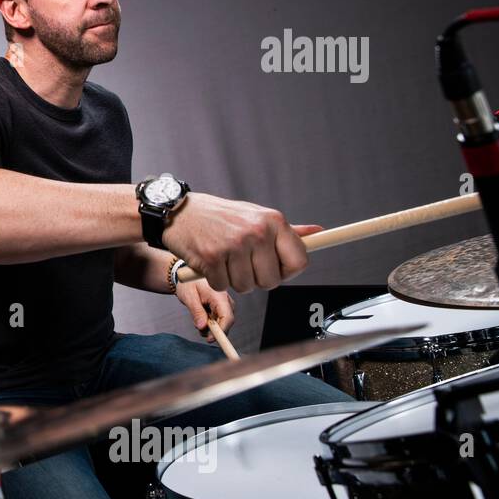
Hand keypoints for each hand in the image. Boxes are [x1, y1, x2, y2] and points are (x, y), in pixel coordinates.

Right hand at [162, 192, 323, 293]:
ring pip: (246, 286)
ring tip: (224, 260)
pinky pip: (222, 286)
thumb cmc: (219, 216)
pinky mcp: (212, 259)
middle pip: (271, 281)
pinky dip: (215, 280)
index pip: (299, 261)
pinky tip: (210, 263)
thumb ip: (286, 231)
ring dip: (233, 280)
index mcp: (272, 221)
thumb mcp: (255, 216)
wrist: (179, 212)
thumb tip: (318, 233)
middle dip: (256, 279)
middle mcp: (256, 232)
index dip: (287, 272)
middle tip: (242, 264)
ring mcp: (233, 246)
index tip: (275, 269)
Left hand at [176, 279, 234, 341]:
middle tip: (197, 325)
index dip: (221, 331)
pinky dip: (208, 323)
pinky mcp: (222, 309)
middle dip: (212, 330)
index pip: (227, 317)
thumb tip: (202, 327)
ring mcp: (225, 306)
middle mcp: (226, 301)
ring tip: (196, 317)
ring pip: (221, 324)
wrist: (188, 276)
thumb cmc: (188, 283)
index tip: (210, 339)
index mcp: (220, 296)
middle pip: (226, 323)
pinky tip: (199, 316)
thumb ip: (196, 312)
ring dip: (208, 327)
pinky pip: (218, 322)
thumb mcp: (189, 297)